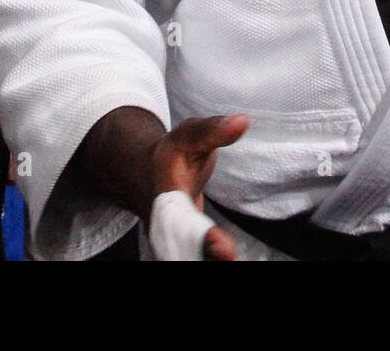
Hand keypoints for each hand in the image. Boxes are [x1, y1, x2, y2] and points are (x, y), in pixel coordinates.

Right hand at [149, 114, 249, 260]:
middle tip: (231, 258)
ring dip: (213, 260)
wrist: (147, 177)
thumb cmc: (173, 155)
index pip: (183, 221)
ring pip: (192, 257)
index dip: (202, 238)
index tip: (223, 246)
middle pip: (187, 252)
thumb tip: (242, 121)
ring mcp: (176, 244)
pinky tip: (235, 267)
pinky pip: (201, 257)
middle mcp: (167, 230)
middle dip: (210, 256)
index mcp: (165, 199)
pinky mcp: (189, 251)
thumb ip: (214, 131)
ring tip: (237, 268)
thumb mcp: (189, 136)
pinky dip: (215, 258)